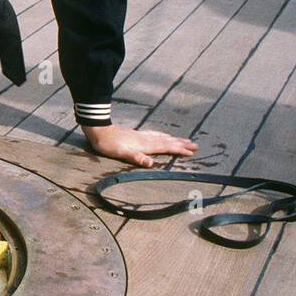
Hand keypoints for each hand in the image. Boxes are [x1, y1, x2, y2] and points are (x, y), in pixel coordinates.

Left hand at [82, 123, 197, 167]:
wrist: (99, 131)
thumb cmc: (109, 145)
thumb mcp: (122, 154)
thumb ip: (136, 158)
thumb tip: (151, 163)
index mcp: (145, 145)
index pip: (166, 147)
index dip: (178, 150)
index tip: (191, 152)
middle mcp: (146, 139)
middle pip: (167, 141)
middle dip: (181, 144)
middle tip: (195, 146)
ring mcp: (142, 136)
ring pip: (163, 137)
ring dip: (175, 139)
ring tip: (185, 140)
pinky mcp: (137, 135)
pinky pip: (155, 135)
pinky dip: (163, 136)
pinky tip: (164, 135)